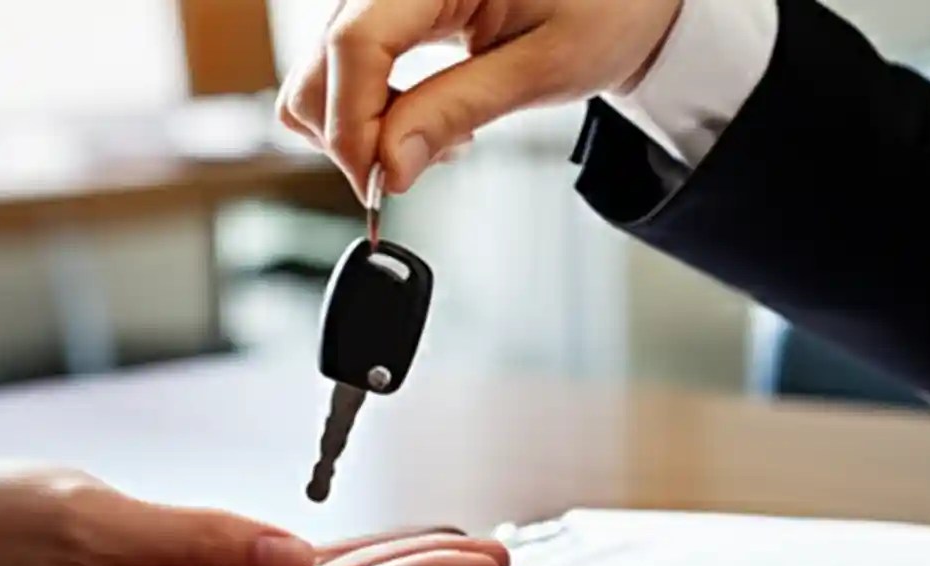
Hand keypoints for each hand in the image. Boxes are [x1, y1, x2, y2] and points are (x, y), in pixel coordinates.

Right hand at [276, 0, 681, 198]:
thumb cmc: (607, 8)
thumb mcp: (544, 67)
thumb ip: (456, 108)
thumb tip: (388, 167)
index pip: (355, 44)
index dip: (356, 126)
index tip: (382, 184)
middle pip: (323, 63)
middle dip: (353, 136)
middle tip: (412, 171)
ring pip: (321, 73)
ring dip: (358, 128)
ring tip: (433, 139)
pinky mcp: (386, 14)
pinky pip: (343, 70)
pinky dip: (366, 112)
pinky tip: (419, 120)